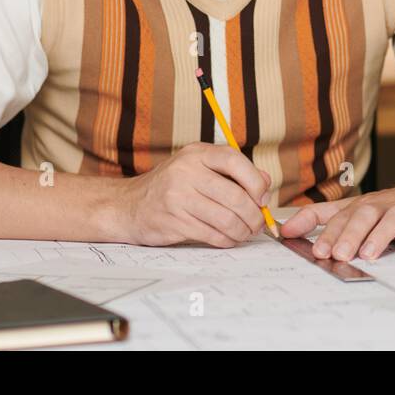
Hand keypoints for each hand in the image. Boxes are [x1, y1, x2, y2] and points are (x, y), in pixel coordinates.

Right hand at [116, 142, 271, 247]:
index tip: (262, 198)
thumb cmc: (171, 186)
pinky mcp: (174, 222)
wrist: (129, 206)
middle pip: (235, 196)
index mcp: (196, 154)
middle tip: (257, 223)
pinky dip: (227, 240)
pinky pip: (212, 235)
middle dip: (253, 215)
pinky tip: (228, 239)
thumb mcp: (198, 167)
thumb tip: (266, 183)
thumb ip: (232, 172)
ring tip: (244, 233)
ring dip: (242, 231)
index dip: (255, 181)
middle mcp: (186, 172)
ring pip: (226, 219)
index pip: (234, 161)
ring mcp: (177, 197)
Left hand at [278, 172, 394, 260]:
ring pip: (394, 218)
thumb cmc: (391, 206)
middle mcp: (384, 205)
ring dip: (380, 235)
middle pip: (365, 214)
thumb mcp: (356, 209)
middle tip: (338, 254)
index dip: (328, 232)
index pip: (342, 216)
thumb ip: (321, 218)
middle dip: (350, 234)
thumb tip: (286, 229)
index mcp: (364, 205)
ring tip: (368, 254)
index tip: (316, 250)